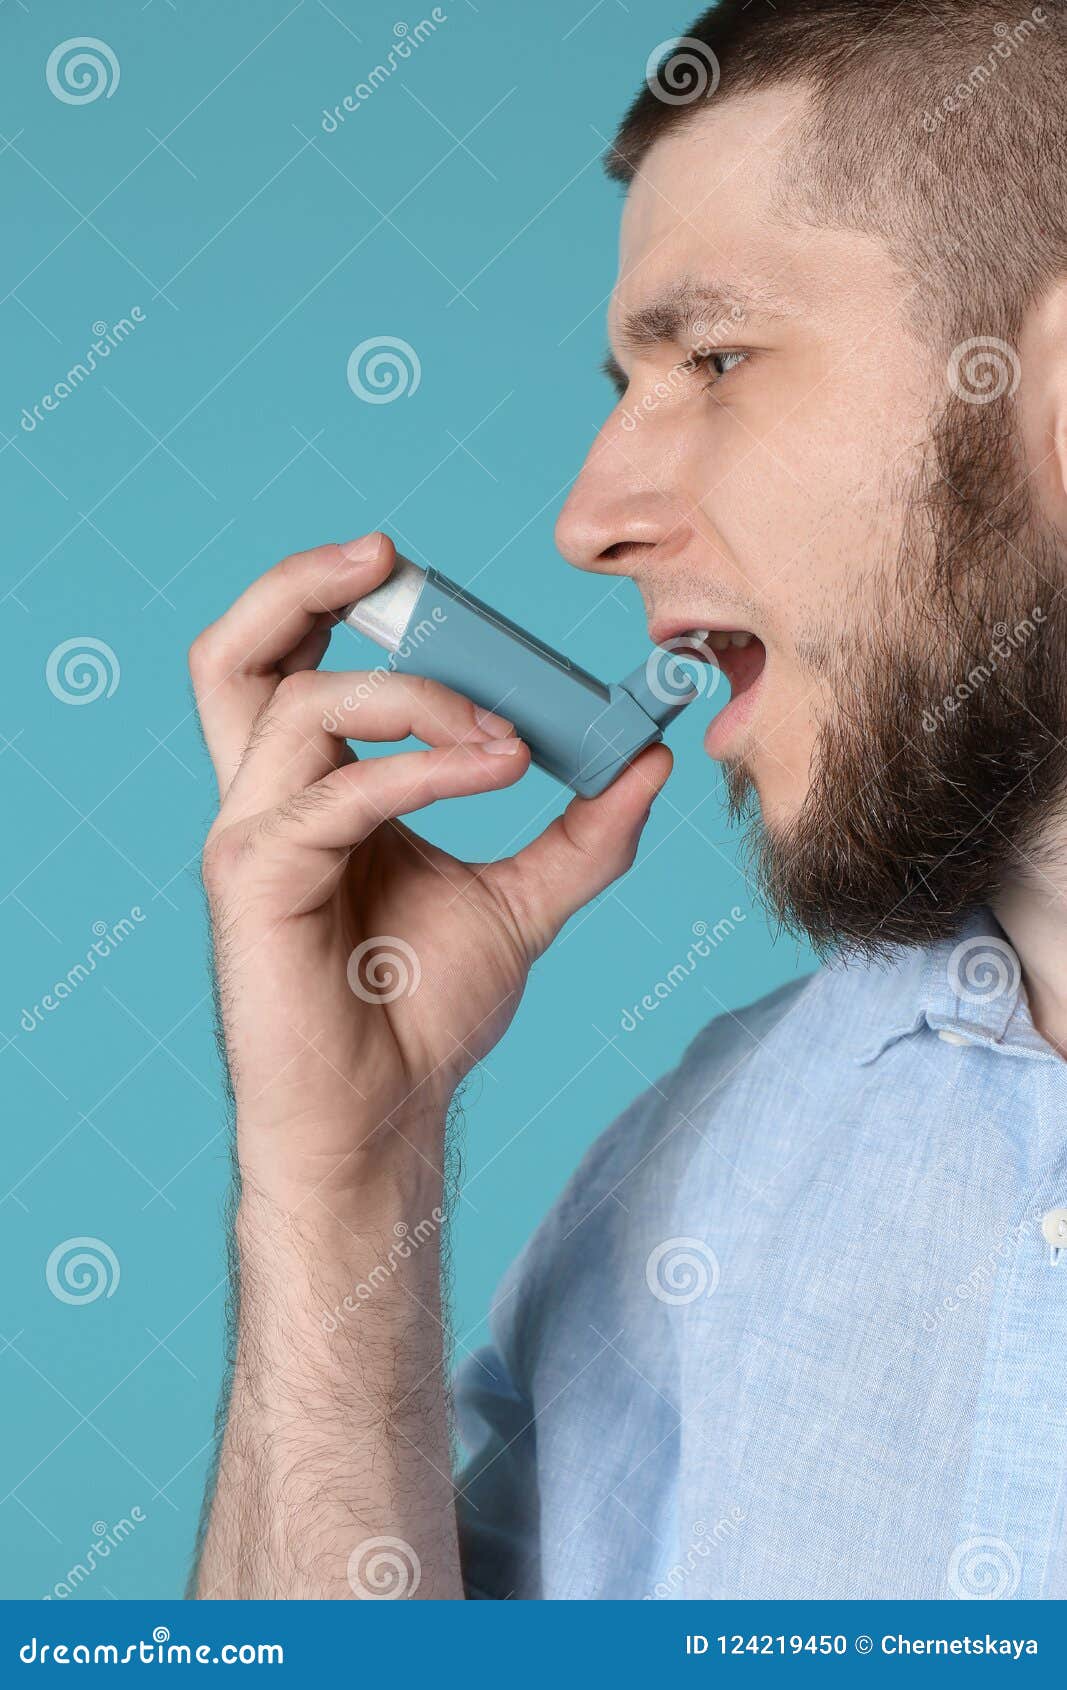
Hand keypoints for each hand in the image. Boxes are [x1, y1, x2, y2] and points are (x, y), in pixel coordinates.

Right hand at [190, 533, 670, 1214]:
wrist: (386, 1115)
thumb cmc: (424, 1010)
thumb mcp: (525, 902)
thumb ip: (583, 833)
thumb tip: (650, 760)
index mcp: (313, 791)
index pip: (297, 665)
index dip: (340, 602)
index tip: (425, 575)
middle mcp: (268, 801)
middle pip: (234, 655)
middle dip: (299, 584)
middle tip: (386, 554)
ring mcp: (254, 837)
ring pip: (301, 704)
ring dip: (415, 695)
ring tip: (506, 733)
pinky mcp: (256, 881)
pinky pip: (339, 792)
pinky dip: (424, 768)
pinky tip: (497, 770)